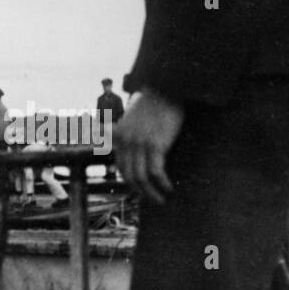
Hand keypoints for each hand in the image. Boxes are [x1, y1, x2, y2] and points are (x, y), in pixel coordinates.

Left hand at [115, 89, 184, 204]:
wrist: (166, 88)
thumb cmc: (155, 104)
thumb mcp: (135, 118)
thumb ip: (132, 134)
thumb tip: (137, 151)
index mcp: (119, 135)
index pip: (120, 166)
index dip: (130, 182)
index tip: (141, 191)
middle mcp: (125, 141)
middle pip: (129, 175)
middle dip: (140, 192)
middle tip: (152, 200)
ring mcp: (139, 143)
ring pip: (141, 178)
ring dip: (151, 193)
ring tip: (162, 200)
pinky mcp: (155, 144)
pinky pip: (155, 172)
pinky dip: (162, 184)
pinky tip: (169, 188)